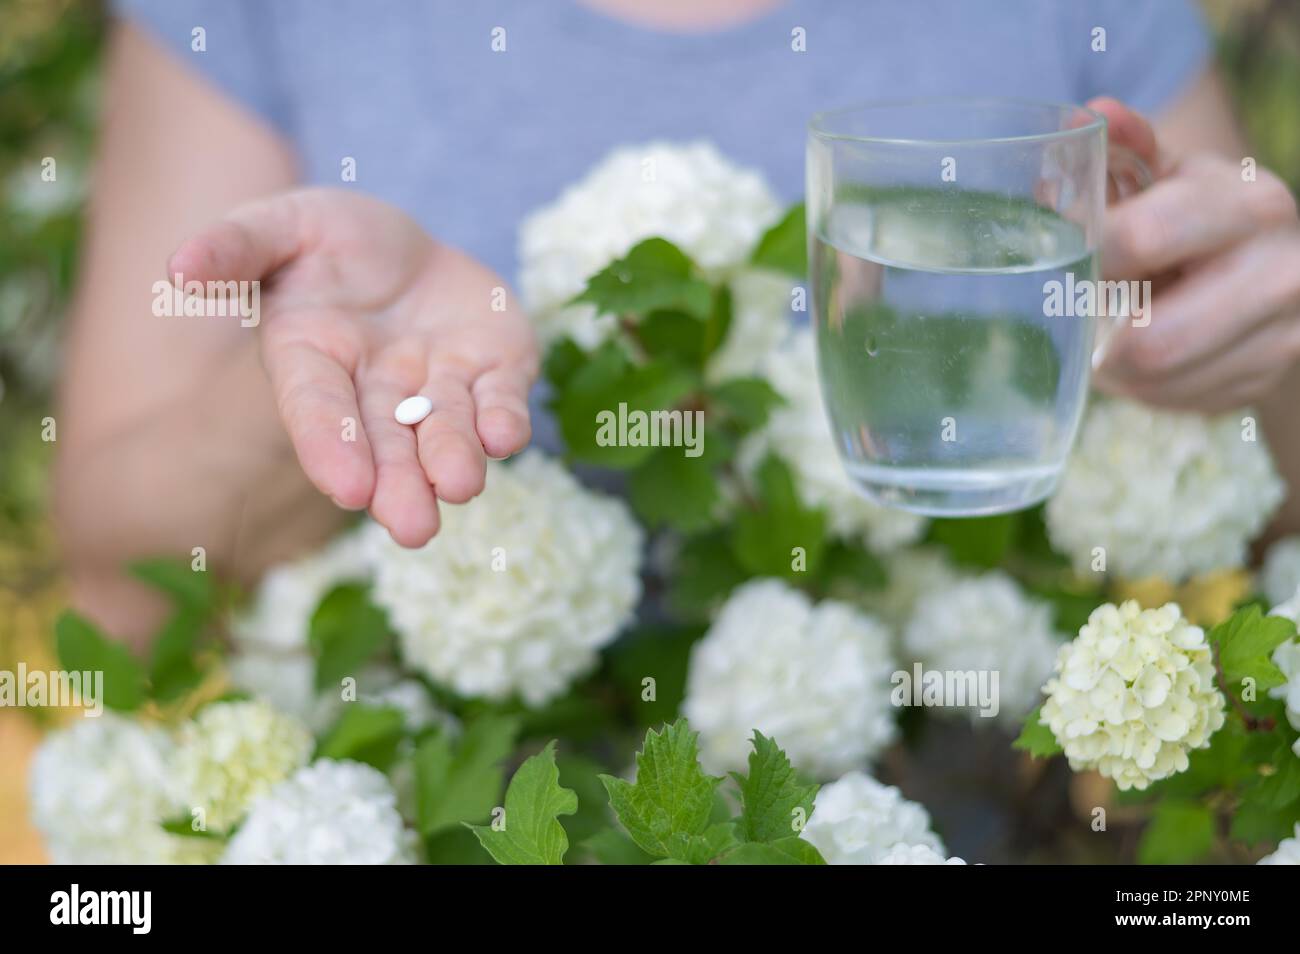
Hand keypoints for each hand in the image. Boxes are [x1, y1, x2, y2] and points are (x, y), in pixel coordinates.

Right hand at [168, 188, 537, 546]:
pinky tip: (507, 436)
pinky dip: (505, 418)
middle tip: (414, 527)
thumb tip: (177, 270)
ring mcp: (439, 384)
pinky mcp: (494, 370)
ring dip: (455, 459)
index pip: (318, 410)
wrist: (405, 247)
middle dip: (401, 483)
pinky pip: (501, 399)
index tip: (348, 487)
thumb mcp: (279, 226)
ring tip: (461, 486)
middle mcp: (376, 389)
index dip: (331, 446)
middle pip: (387, 442)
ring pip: (447, 429)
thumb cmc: (328, 242)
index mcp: (313, 361)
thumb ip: (236, 247)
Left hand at [1090, 97, 1299, 412]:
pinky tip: (1146, 354)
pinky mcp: (1265, 380)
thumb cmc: (1195, 214)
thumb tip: (1088, 116)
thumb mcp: (1166, 173)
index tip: (1069, 253)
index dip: (1086, 254)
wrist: (1272, 264)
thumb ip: (1125, 148)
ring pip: (1158, 381)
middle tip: (1086, 312)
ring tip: (1114, 330)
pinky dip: (1143, 385)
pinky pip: (1175, 401)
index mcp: (1250, 204)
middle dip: (1101, 333)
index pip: (1141, 240)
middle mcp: (1282, 270)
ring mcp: (1284, 335)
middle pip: (1153, 341)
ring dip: (1115, 364)